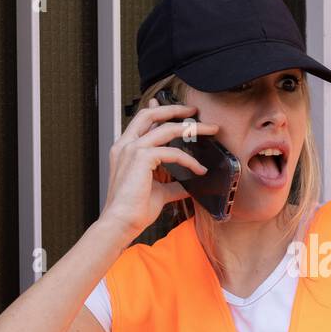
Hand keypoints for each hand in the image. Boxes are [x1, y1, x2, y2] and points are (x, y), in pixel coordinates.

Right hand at [100, 97, 218, 237]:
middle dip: (174, 108)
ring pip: (166, 128)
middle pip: (151, 114)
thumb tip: (187, 185)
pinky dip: (189, 160)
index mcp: (124, 149)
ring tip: (209, 130)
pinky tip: (199, 169)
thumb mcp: (158, 192)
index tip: (175, 109)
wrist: (121, 223)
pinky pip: (173, 153)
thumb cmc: (134, 209)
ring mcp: (132, 149)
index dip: (158, 110)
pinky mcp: (141, 158)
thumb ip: (172, 184)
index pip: (142, 122)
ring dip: (191, 128)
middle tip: (194, 111)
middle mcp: (125, 145)